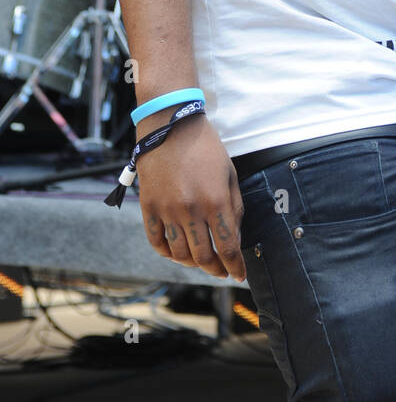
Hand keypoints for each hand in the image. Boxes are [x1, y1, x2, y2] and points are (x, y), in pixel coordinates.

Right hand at [136, 115, 245, 281]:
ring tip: (201, 261)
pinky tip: (177, 253)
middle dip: (216, 269)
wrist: (170, 125)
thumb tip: (235, 238)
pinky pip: (156, 242)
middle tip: (222, 271)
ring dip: (193, 264)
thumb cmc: (205, 147)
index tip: (239, 275)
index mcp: (216, 201)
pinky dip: (167, 254)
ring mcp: (167, 211)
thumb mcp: (229, 173)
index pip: (228, 246)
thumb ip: (235, 208)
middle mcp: (191, 210)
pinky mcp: (149, 208)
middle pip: (204, 256)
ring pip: (180, 254)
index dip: (235, 266)